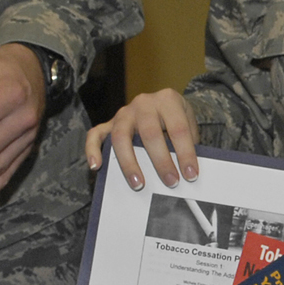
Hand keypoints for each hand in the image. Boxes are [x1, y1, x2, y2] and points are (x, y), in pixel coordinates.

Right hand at [84, 88, 199, 190]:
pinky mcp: (109, 123)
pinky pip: (95, 134)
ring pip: (121, 136)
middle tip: (171, 182)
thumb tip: (187, 174)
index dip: (185, 153)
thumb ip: (187, 144)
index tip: (191, 174)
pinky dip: (93, 149)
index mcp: (167, 100)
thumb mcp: (189, 125)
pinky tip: (96, 167)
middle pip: (150, 133)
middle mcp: (144, 103)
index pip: (178, 129)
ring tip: (139, 184)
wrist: (164, 105)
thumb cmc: (177, 120)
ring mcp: (124, 112)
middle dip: (161, 161)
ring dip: (130, 163)